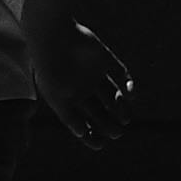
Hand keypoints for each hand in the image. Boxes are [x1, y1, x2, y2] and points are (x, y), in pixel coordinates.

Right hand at [35, 12, 137, 153]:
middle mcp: (81, 88)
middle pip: (99, 111)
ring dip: (120, 108)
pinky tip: (129, 94)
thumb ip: (69, 117)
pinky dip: (128, 84)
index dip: (92, 134)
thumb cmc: (51, 70)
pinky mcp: (105, 59)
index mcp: (68, 99)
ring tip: (126, 118)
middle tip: (118, 132)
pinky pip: (121, 74)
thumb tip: (82, 134)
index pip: (82, 121)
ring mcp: (94, 73)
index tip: (102, 144)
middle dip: (108, 123)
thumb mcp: (56, 97)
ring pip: (112, 95)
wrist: (54, 36)